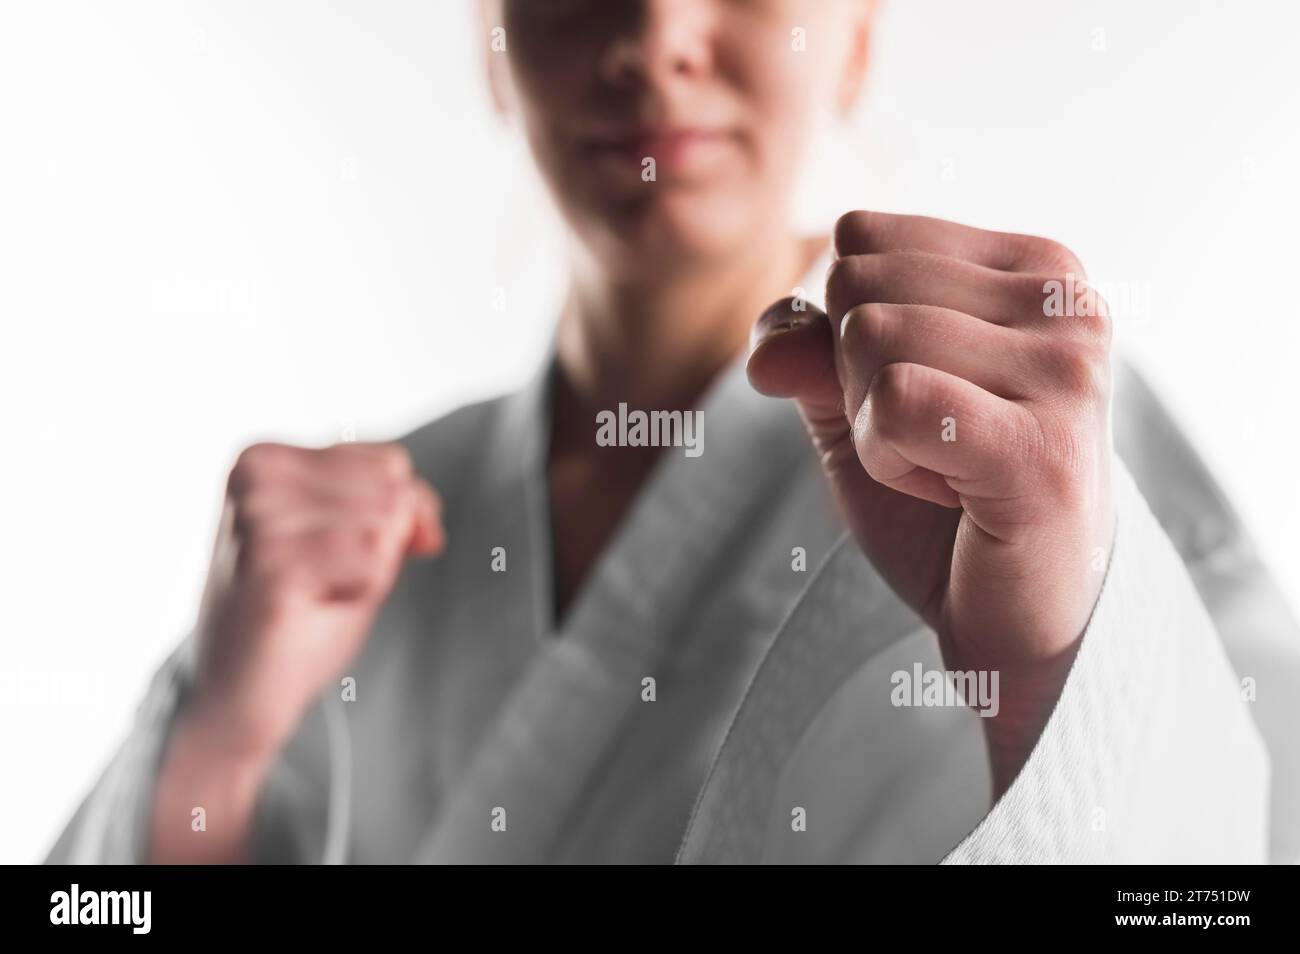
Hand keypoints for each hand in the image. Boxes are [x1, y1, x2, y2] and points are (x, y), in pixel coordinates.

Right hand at [151, 441, 442, 862]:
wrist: (241, 694)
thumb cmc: (298, 614)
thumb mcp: (355, 540)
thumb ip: (396, 508)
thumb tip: (426, 520)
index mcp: (266, 457)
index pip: (389, 462)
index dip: (392, 521)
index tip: (337, 556)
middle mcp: (258, 475)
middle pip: (393, 489)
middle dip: (381, 547)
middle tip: (324, 581)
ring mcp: (261, 515)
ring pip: (386, 522)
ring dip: (367, 572)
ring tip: (315, 592)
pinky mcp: (272, 563)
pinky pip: (371, 558)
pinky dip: (359, 591)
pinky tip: (311, 605)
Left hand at [749, 211, 1113, 792]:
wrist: (1016, 618)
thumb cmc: (946, 503)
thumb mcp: (857, 405)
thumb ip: (808, 350)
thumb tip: (767, 350)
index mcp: (1036, 267)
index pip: (861, 238)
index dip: (851, 331)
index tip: (925, 397)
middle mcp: (1066, 302)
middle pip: (858, 285)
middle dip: (859, 380)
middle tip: (937, 444)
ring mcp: (1066, 372)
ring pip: (869, 340)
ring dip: (875, 429)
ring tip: (949, 470)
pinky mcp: (1042, 449)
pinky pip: (893, 402)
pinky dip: (887, 459)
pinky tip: (951, 495)